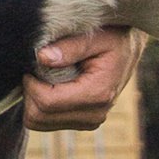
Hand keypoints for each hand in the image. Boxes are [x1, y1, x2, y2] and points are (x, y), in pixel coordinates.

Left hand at [22, 27, 144, 130]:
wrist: (128, 47)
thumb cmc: (112, 37)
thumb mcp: (94, 36)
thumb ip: (68, 46)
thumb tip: (42, 58)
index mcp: (97, 94)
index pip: (46, 102)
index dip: (30, 82)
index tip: (33, 62)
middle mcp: (94, 114)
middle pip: (38, 116)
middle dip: (30, 91)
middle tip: (37, 68)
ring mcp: (89, 121)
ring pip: (39, 122)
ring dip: (34, 98)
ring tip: (46, 75)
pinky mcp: (82, 122)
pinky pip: (46, 122)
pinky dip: (40, 104)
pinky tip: (51, 84)